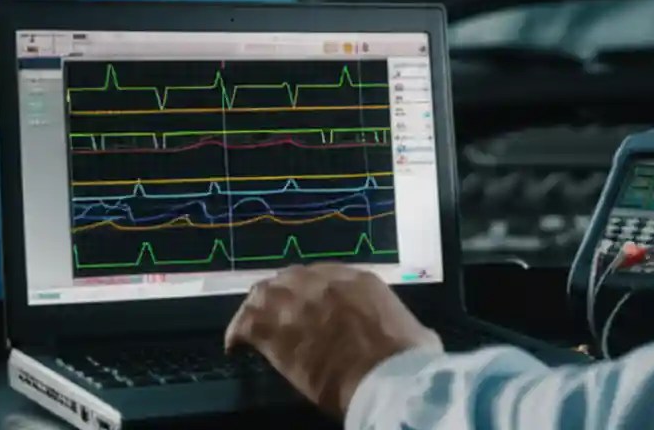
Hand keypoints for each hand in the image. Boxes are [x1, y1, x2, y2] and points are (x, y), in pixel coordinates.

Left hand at [224, 263, 442, 418]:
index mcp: (360, 281)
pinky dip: (237, 333)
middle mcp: (325, 283)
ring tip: (251, 326)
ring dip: (256, 309)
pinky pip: (245, 323)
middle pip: (290, 278)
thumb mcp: (417, 336)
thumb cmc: (408, 361)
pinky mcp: (277, 331)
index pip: (324, 275)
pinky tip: (235, 347)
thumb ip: (407, 329)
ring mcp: (298, 303)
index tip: (307, 305)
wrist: (387, 378)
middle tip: (276, 314)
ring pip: (263, 294)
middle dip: (281, 294)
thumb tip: (417, 339)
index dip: (310, 290)